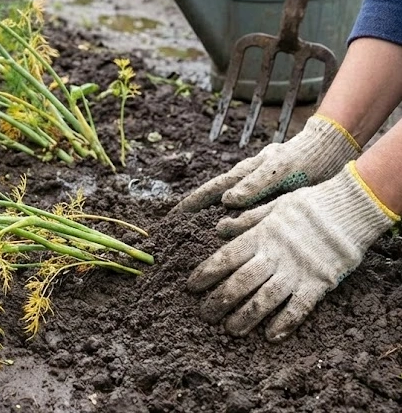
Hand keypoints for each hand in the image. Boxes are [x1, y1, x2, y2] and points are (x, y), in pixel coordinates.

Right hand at [173, 115, 360, 212]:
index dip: (194, 202)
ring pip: (234, 200)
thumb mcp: (282, 171)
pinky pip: (252, 204)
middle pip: (218, 194)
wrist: (333, 146)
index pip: (213, 190)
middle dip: (199, 208)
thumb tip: (225, 201)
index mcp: (248, 172)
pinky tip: (240, 224)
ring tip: (204, 228)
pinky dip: (240, 214)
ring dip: (219, 213)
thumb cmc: (309, 158)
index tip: (175, 215)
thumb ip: (255, 185)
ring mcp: (262, 182)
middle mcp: (251, 177)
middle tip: (180, 224)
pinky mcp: (276, 189)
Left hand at [187, 162, 398, 340]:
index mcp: (260, 236)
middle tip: (204, 316)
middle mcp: (274, 255)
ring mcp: (296, 271)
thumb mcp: (272, 206)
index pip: (225, 257)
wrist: (350, 208)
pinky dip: (284, 323)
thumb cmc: (308, 205)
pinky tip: (271, 336)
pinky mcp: (319, 283)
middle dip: (219, 301)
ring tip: (230, 330)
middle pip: (240, 283)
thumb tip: (219, 227)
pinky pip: (298, 308)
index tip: (191, 287)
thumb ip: (246, 220)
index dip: (206, 274)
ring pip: (264, 299)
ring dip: (245, 317)